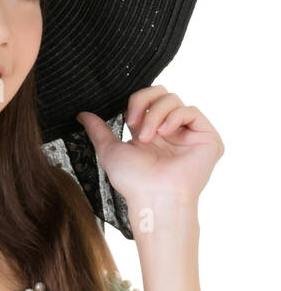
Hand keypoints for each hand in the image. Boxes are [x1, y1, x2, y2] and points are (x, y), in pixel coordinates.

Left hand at [76, 86, 224, 216]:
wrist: (154, 197)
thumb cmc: (133, 181)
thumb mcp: (110, 150)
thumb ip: (98, 130)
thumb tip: (82, 114)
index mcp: (151, 132)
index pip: (147, 99)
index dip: (136, 102)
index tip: (127, 121)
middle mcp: (171, 131)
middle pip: (162, 93)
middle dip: (144, 102)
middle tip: (134, 124)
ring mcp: (190, 134)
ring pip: (174, 100)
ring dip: (156, 115)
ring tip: (148, 138)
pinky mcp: (207, 138)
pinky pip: (192, 111)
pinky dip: (175, 117)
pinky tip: (165, 133)